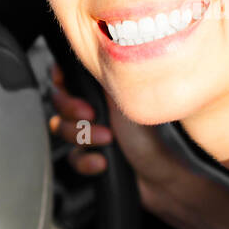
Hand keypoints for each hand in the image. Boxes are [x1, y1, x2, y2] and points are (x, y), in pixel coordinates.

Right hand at [47, 61, 192, 214]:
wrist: (168, 175)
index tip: (68, 84)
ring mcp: (94, 130)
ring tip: (107, 139)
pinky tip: (102, 161)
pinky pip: (72, 157)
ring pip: (62, 129)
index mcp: (107, 83)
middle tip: (91, 115)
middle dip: (71, 110)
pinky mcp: (93, 155)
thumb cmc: (160, 133)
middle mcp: (99, 103)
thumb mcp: (129, 94)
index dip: (63, 78)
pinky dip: (85, 160)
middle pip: (60, 100)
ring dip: (81, 135)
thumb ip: (105, 74)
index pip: (71, 71)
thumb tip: (89, 53)